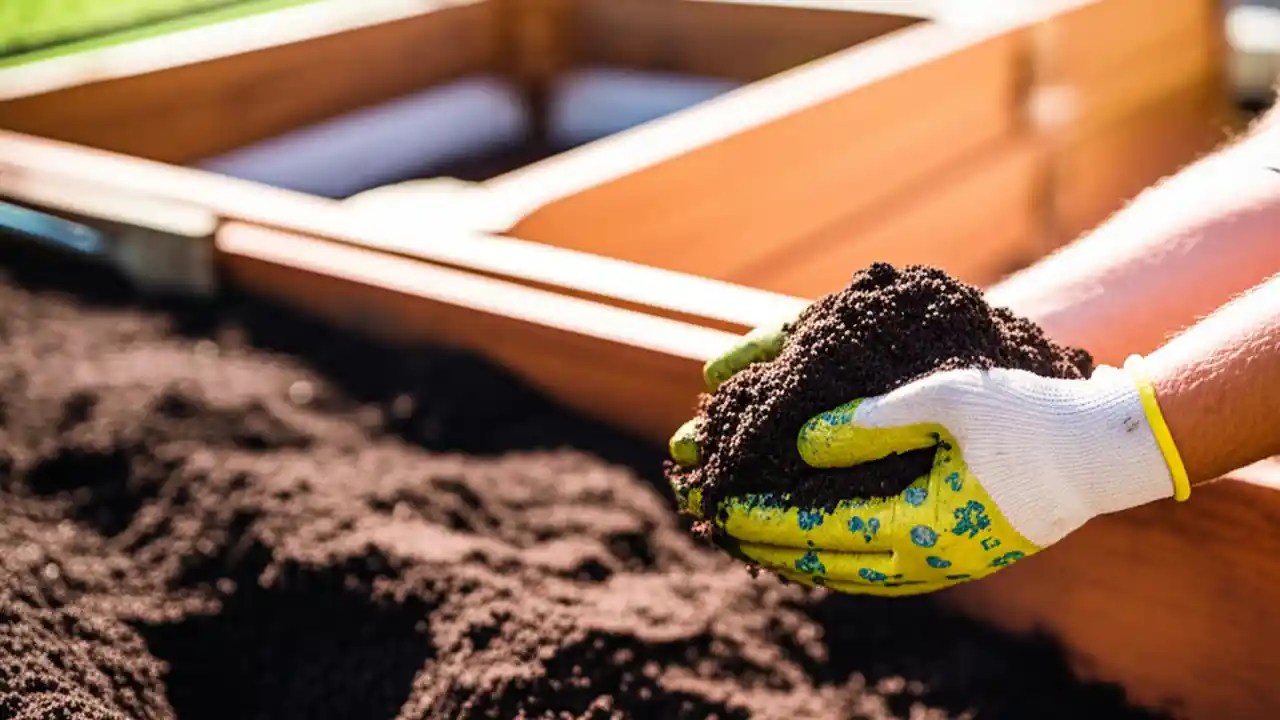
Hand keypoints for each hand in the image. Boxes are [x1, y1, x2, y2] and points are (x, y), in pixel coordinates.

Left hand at [670, 335, 1184, 595]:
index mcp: (924, 526)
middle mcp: (931, 560)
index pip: (822, 531)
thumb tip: (804, 440)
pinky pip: (884, 570)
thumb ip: (873, 420)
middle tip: (722, 528)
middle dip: (772, 546)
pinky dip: (843, 560)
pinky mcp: (961, 555)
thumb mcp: (948, 400)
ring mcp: (948, 565)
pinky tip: (822, 545)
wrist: (1107, 450)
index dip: (766, 518)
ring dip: (804, 560)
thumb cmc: (1031, 415)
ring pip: (855, 576)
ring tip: (759, 543)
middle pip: (830, 564)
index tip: (721, 504)